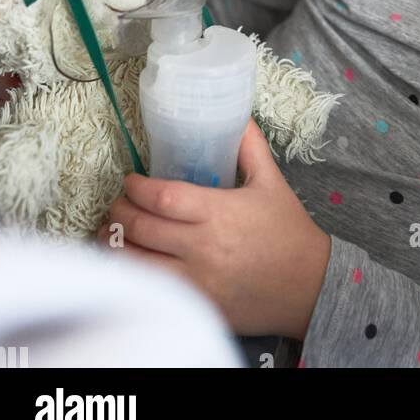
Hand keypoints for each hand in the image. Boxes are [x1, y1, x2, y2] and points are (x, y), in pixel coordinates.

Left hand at [97, 120, 330, 337]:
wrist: (309, 286)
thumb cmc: (289, 233)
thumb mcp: (272, 182)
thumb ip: (250, 147)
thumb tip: (237, 115)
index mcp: (220, 214)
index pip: (163, 198)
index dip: (137, 188)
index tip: (131, 180)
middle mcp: (204, 249)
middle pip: (142, 229)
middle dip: (119, 213)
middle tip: (117, 203)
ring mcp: (197, 282)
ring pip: (138, 263)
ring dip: (116, 246)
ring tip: (110, 232)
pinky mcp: (196, 304)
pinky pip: (151, 290)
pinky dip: (133, 274)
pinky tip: (128, 261)